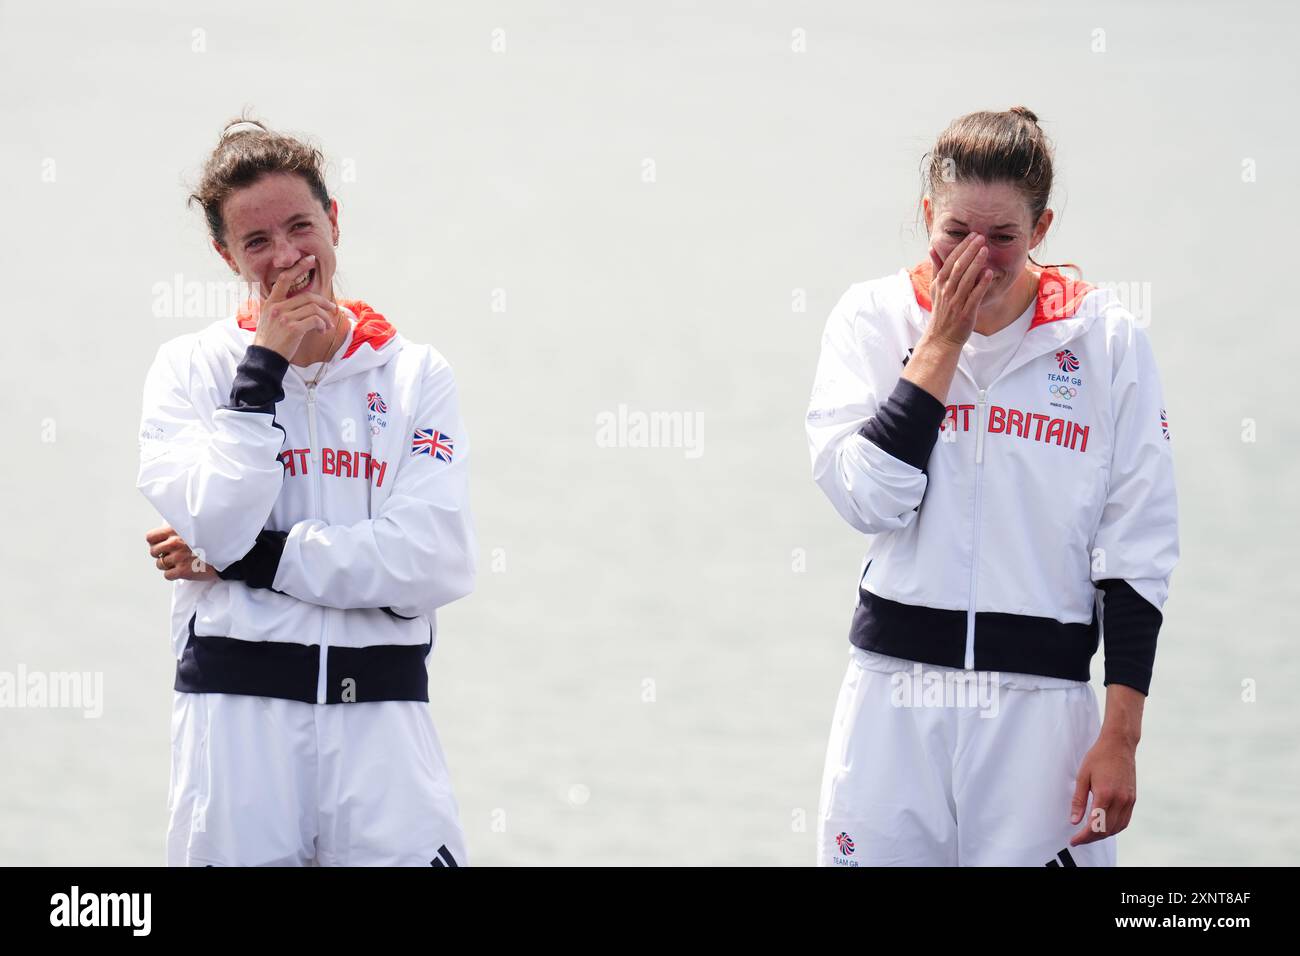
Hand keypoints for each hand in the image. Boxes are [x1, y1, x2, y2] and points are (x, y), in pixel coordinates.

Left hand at [145, 525, 218, 581]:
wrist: (227, 554)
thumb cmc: (212, 540)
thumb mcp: (195, 527)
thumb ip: (179, 528)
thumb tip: (165, 532)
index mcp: (176, 530)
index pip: (151, 537)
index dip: (155, 542)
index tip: (162, 544)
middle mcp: (175, 543)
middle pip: (153, 552)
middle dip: (161, 554)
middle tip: (172, 555)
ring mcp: (178, 558)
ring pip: (160, 564)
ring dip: (168, 565)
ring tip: (179, 562)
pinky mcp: (183, 571)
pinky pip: (167, 575)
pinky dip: (173, 574)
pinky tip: (182, 570)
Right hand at [250, 255, 339, 360]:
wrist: (265, 358)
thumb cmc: (270, 340)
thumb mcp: (269, 319)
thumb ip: (282, 308)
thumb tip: (303, 304)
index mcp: (271, 302)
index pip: (284, 279)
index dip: (298, 267)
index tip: (310, 259)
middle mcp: (277, 307)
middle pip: (308, 297)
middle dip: (324, 303)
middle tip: (332, 310)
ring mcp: (284, 317)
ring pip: (314, 309)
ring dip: (325, 318)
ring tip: (326, 327)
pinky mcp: (293, 328)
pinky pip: (315, 321)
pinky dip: (322, 325)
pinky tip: (321, 331)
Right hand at [925, 232, 995, 348]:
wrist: (941, 338)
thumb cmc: (942, 312)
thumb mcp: (935, 288)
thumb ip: (936, 268)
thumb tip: (932, 248)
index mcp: (939, 283)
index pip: (949, 261)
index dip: (961, 247)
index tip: (972, 235)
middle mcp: (946, 291)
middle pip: (957, 267)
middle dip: (969, 251)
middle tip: (980, 237)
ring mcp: (956, 302)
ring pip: (965, 279)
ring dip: (975, 263)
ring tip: (985, 249)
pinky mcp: (965, 313)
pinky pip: (974, 296)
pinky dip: (981, 284)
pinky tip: (989, 273)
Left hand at [1068, 733, 1137, 845]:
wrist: (1119, 745)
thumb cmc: (1098, 757)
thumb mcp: (1082, 776)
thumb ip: (1078, 800)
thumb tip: (1074, 821)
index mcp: (1105, 795)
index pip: (1095, 825)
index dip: (1083, 836)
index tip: (1074, 840)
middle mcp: (1120, 801)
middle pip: (1106, 830)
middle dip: (1091, 838)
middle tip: (1078, 839)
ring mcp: (1129, 801)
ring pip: (1117, 828)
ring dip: (1103, 835)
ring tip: (1089, 835)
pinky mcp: (1133, 799)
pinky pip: (1125, 821)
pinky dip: (1114, 828)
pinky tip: (1104, 827)